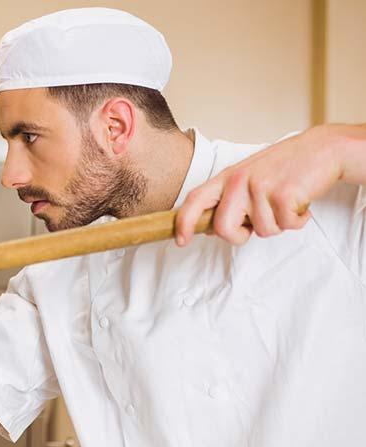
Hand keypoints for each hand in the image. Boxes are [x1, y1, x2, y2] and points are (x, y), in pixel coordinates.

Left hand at [175, 126, 344, 245]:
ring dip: (278, 224)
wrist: (322, 148)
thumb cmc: (284, 167)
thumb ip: (229, 200)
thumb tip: (211, 230)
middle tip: (255, 226)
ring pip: (262, 231)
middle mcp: (238, 181)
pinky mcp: (283, 194)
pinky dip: (298, 221)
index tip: (180, 241)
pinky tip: (300, 201)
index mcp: (227, 177)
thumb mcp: (249, 178)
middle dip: (239, 236)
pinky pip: (286, 226)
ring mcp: (260, 186)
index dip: (183, 223)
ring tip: (285, 202)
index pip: (195, 200)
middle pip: (222, 228)